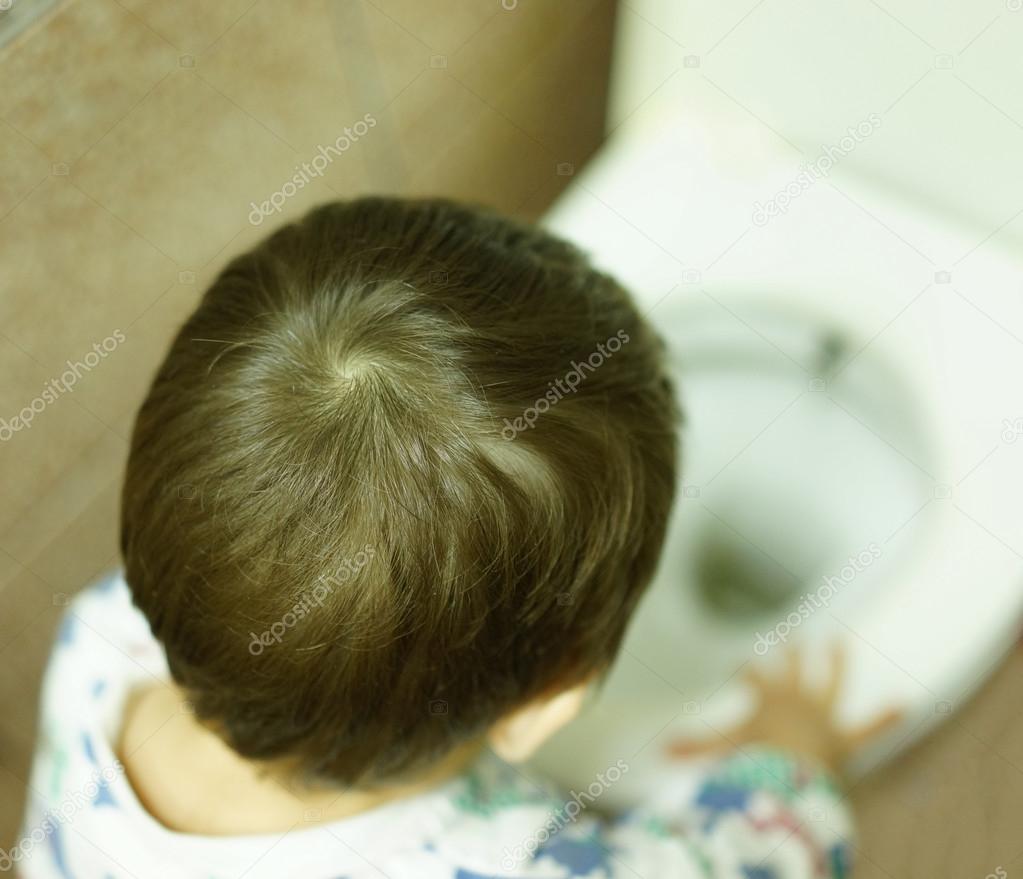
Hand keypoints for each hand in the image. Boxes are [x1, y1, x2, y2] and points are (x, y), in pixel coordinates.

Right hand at [666, 645, 901, 776]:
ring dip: (835, 661)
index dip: (744, 670)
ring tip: (839, 641)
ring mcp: (824, 715)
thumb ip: (691, 750)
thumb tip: (657, 750)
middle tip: (794, 635)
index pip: (753, 676)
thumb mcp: (719, 749)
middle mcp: (797, 698)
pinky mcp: (845, 739)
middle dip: (792, 652)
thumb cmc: (753, 757)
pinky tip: (906, 702)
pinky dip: (887, 717)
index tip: (737, 665)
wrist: (790, 772)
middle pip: (794, 668)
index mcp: (767, 698)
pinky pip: (869, 726)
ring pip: (831, 680)